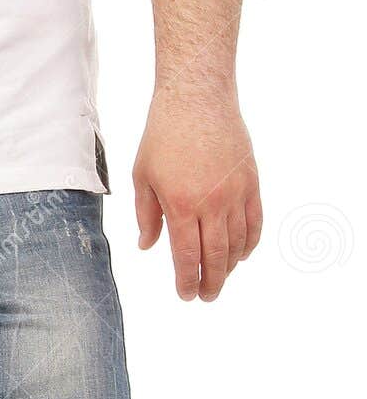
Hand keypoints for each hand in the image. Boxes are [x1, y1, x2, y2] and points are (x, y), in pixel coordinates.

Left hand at [134, 86, 261, 300]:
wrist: (196, 101)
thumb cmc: (162, 136)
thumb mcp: (142, 175)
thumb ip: (146, 214)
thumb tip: (147, 247)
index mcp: (180, 203)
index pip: (187, 255)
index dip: (187, 280)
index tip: (186, 295)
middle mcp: (211, 204)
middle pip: (216, 257)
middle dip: (211, 282)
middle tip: (206, 296)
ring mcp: (235, 195)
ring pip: (238, 244)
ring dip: (229, 266)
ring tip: (219, 276)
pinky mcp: (252, 184)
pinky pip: (255, 224)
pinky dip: (249, 244)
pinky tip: (241, 254)